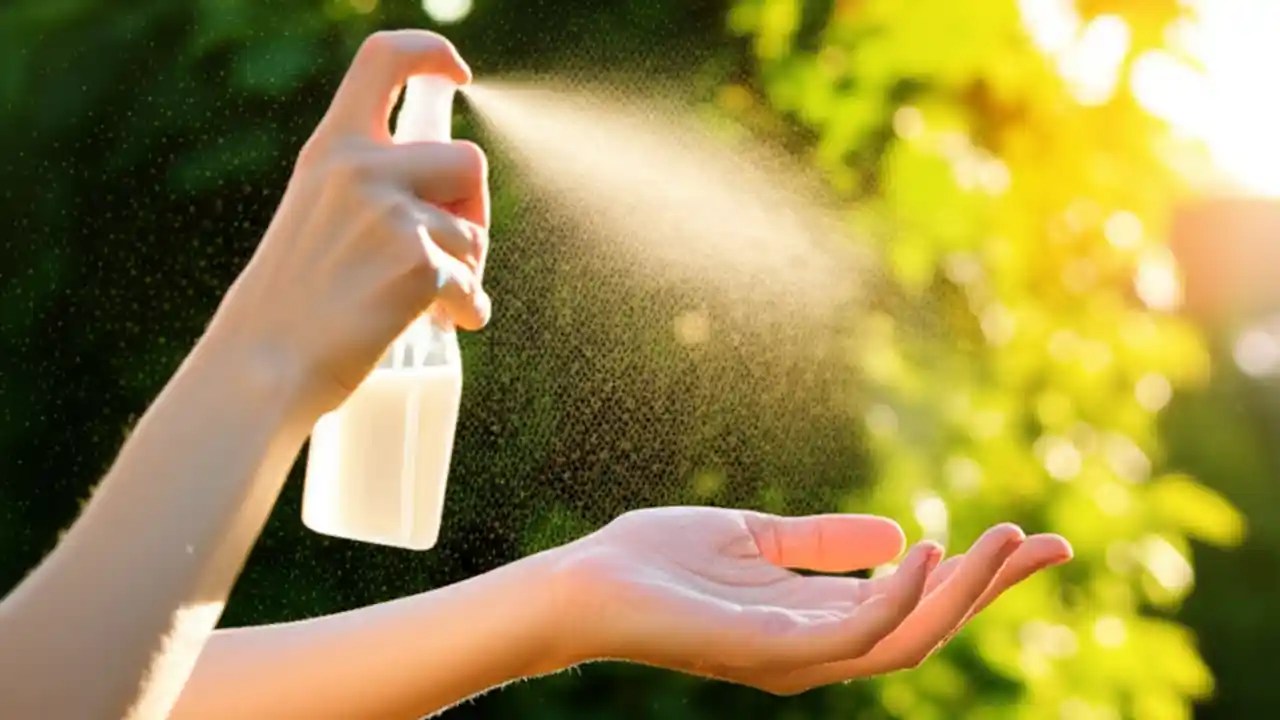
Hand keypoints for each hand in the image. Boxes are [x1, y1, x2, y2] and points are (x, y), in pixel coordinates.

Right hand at [205, 30, 490, 413]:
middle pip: (468, 159)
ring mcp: (390, 216)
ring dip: (466, 270)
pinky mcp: (418, 266)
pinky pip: (473, 284)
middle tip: (455, 252)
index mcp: (332, 148)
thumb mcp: (315, 214)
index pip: (384, 60)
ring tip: (429, 302)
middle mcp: (360, 169)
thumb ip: (369, 186)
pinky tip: (447, 325)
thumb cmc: (292, 303)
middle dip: (473, 210)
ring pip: (473, 231)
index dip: (431, 53)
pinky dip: (467, 310)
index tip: (457, 71)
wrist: (263, 367)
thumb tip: (454, 189)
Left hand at [552, 506, 1070, 694]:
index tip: (1033, 542)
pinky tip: (928, 550)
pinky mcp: (773, 651)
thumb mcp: (757, 537)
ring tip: (1007, 542)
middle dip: (993, 591)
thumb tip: (901, 533)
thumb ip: (823, 540)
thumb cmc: (659, 561)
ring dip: (965, 593)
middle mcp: (819, 649)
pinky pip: (856, 632)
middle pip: (930, 629)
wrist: (587, 583)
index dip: (978, 579)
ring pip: (909, 638)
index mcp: (818, 621)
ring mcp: (798, 657)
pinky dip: (902, 598)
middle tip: (1052, 546)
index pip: (916, 607)